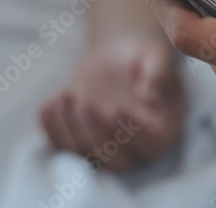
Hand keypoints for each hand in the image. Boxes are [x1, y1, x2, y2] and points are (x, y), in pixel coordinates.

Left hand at [39, 35, 184, 171]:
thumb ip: (159, 73)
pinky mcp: (80, 139)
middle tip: (85, 106)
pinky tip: (51, 102)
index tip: (115, 110)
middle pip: (116, 161)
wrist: (121, 58)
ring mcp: (105, 147)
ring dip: (70, 132)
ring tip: (65, 97)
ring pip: (85, 156)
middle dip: (97, 136)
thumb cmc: (144, 57)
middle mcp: (136, 149)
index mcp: (163, 131)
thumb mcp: (158, 56)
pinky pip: (61, 144)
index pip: (151, 144)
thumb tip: (150, 96)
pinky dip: (52, 127)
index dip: (132, 132)